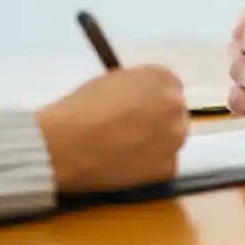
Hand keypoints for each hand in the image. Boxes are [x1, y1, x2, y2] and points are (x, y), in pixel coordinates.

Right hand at [34, 65, 188, 192]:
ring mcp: (176, 137)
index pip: (167, 86)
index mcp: (162, 78)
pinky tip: (126, 165)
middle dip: (157, 120)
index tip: (137, 108)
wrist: (68, 144)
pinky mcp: (168, 167)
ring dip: (155, 143)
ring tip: (125, 149)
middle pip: (173, 112)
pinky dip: (149, 166)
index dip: (150, 98)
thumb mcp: (111, 81)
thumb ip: (133, 87)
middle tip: (132, 130)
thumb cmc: (82, 107)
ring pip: (171, 140)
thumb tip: (137, 100)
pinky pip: (164, 165)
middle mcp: (176, 105)